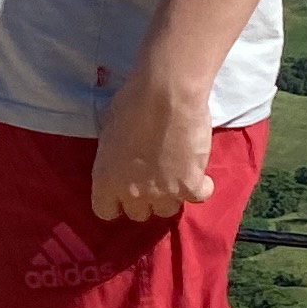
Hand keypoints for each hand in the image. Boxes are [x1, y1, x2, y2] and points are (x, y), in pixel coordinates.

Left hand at [90, 78, 210, 223]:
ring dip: (171, 195)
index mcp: (106, 179)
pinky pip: (198, 198)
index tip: (123, 192)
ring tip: (176, 174)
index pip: (105, 211)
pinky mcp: (190, 186)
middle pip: (139, 213)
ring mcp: (162, 192)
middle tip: (152, 178)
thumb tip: (120, 155)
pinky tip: (200, 175)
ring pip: (168, 210)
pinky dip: (201, 188)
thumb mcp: (108, 129)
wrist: (167, 94)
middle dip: (144, 199)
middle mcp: (132, 192)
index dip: (115, 202)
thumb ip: (113, 153)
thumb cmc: (132, 102)